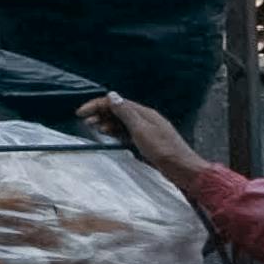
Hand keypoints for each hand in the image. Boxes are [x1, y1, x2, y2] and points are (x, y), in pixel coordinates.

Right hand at [77, 93, 205, 183]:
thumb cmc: (162, 150)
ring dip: (106, 122)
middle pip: (118, 110)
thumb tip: (112, 95)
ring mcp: (146, 129)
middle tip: (85, 121)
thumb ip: (126, 113)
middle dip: (100, 113)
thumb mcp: (141, 130)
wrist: (182, 168)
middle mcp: (144, 118)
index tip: (81, 113)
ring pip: (121, 121)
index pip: (117, 103)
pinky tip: (108, 135)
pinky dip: (115, 131)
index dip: (97, 105)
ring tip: (93, 127)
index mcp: (144, 113)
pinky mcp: (146, 141)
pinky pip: (126, 131)